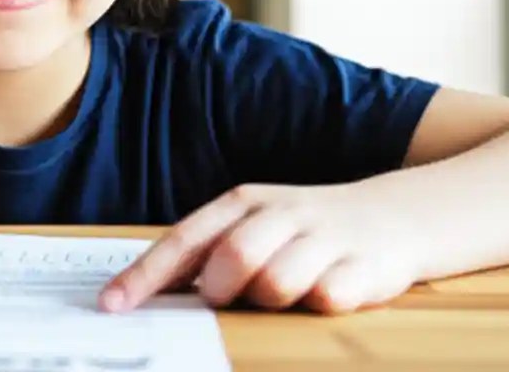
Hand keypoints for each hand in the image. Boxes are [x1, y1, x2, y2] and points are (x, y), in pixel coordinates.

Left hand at [99, 182, 425, 313]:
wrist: (396, 215)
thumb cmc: (304, 231)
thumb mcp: (253, 228)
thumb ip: (207, 256)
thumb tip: (147, 295)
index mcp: (241, 204)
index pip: (183, 241)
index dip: (145, 275)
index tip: (113, 305)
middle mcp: (280, 213)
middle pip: (233, 258)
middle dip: (222, 289)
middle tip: (228, 298)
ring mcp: (324, 237)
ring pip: (278, 282)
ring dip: (272, 300)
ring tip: (286, 293)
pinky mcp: (364, 266)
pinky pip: (329, 298)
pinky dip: (320, 304)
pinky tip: (329, 291)